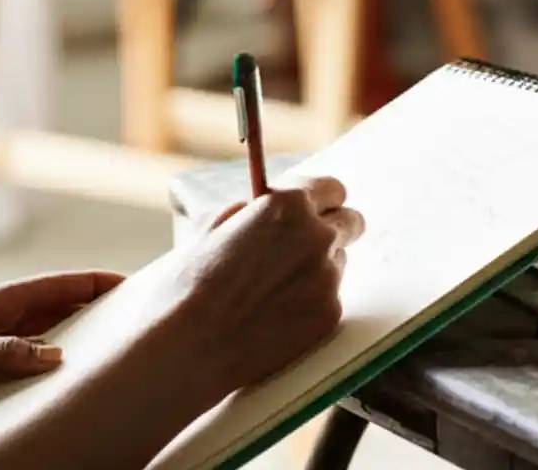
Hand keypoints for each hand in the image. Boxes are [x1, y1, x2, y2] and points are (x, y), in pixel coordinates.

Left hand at [0, 270, 123, 429]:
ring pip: (46, 339)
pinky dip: (47, 372)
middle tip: (132, 320)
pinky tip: (61, 387)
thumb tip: (54, 354)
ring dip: (73, 342)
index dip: (95, 281)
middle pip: (60, 310)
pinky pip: (26, 368)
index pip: (59, 284)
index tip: (130, 282)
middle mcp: (0, 320)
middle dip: (95, 310)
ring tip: (108, 353)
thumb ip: (0, 351)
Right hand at [173, 176, 364, 390]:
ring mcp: (328, 276)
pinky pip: (328, 299)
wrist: (187, 347)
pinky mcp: (331, 314)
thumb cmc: (188, 286)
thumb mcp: (211, 228)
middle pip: (351, 223)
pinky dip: (310, 305)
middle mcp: (318, 235)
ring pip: (337, 263)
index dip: (322, 200)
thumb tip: (259, 206)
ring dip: (317, 270)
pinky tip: (274, 318)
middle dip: (333, 230)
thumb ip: (247, 212)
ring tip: (272, 293)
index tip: (318, 210)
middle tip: (308, 247)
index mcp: (288, 205)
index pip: (332, 190)